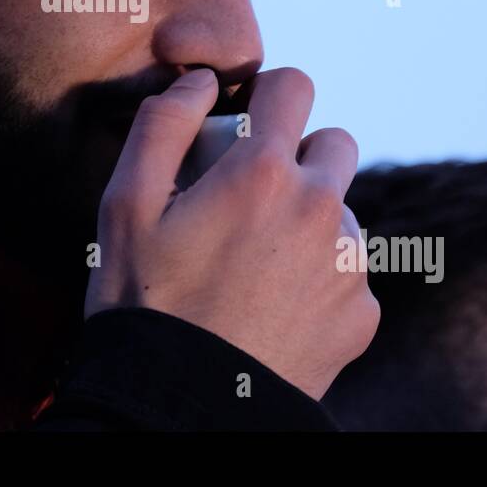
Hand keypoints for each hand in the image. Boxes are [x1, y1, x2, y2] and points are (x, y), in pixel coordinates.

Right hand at [84, 67, 378, 399]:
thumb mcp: (124, 205)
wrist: (181, 405)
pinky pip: (348, 272)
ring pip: (341, 211)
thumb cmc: (143, 302)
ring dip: (308, 220)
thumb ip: (161, 124)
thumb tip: (201, 81)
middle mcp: (321, 208)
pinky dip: (318, 278)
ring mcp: (349, 264)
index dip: (266, 95)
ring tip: (253, 264)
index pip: (295, 85)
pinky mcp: (361, 313)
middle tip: (249, 197)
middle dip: (298, 156)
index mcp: (263, 172)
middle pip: (335, 143)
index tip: (245, 123)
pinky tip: (273, 306)